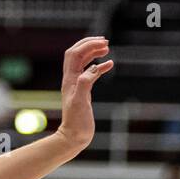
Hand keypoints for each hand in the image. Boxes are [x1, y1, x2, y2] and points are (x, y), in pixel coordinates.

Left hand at [55, 36, 112, 151]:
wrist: (74, 137)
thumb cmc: (77, 122)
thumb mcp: (80, 102)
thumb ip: (85, 83)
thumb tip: (93, 69)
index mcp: (70, 79)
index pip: (75, 54)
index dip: (87, 45)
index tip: (102, 43)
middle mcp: (72, 80)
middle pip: (77, 54)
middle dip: (89, 44)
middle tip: (104, 41)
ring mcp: (77, 85)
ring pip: (83, 62)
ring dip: (93, 53)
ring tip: (106, 48)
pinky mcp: (84, 91)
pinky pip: (91, 73)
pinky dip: (100, 66)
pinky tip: (109, 65)